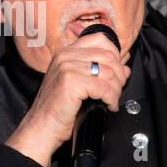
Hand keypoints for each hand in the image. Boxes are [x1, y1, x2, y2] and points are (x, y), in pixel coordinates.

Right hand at [7, 34, 131, 166]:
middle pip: (108, 56)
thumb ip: (100, 72)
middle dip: (119, 76)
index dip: (115, 54)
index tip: (117, 72)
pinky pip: (103, 87)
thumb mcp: (78, 84)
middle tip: (116, 91)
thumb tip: (124, 69)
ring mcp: (67, 67)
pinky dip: (111, 98)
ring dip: (116, 89)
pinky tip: (108, 105)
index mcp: (66, 52)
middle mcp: (65, 56)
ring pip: (108, 72)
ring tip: (111, 100)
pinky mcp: (71, 82)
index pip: (100, 39)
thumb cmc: (57, 109)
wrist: (41, 127)